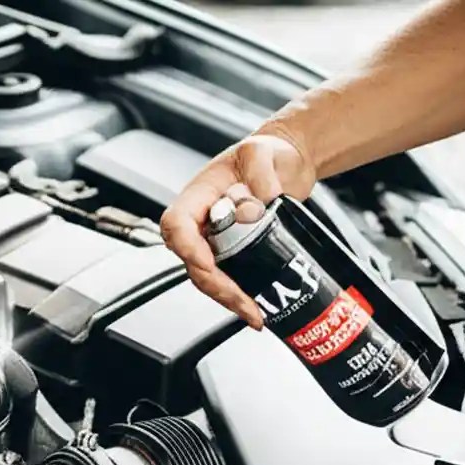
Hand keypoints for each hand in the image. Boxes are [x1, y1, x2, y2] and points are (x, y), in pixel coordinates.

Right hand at [160, 128, 317, 328]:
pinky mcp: (232, 253)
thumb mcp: (263, 151)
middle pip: (192, 261)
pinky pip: (227, 279)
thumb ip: (259, 171)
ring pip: (208, 277)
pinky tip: (256, 308)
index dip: (188, 248)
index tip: (207, 263)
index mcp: (199, 195)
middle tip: (244, 302)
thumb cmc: (268, 153)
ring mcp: (214, 240)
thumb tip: (258, 203)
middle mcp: (201, 221)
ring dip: (228, 298)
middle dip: (217, 286)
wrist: (287, 164)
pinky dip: (238, 296)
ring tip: (255, 314)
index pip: (177, 224)